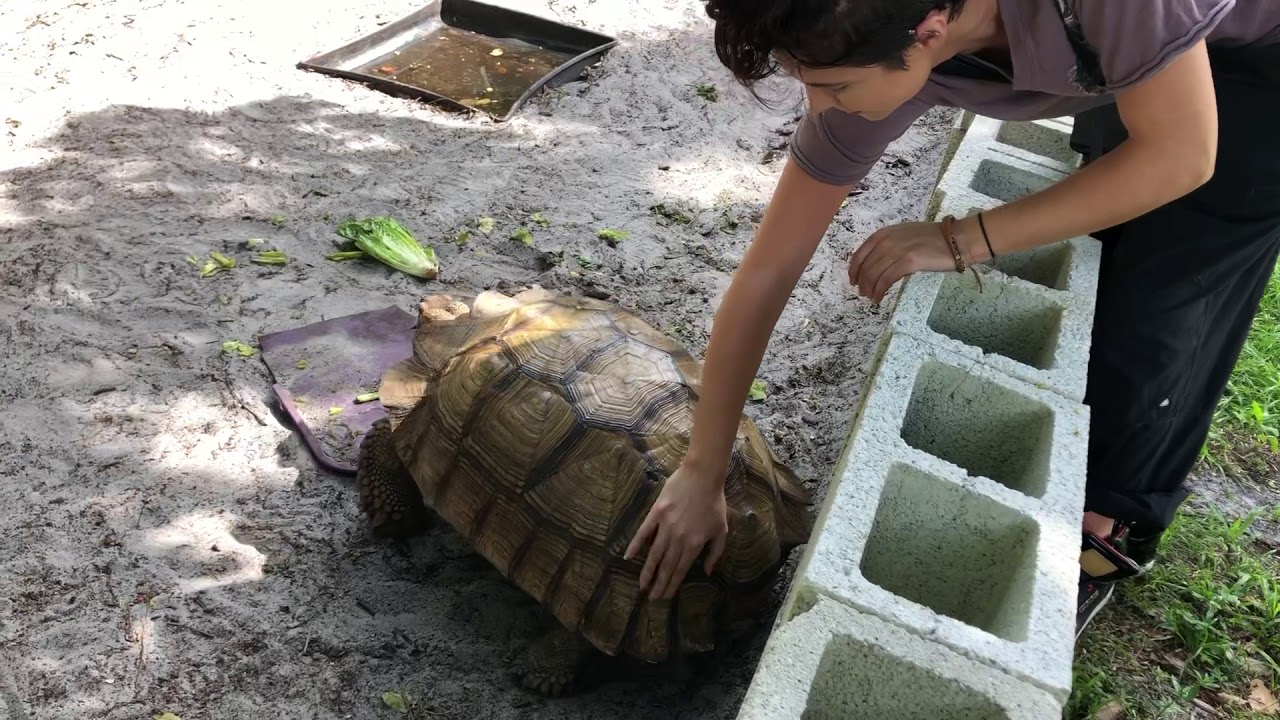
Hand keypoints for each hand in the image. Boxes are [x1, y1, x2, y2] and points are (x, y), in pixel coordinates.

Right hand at [624, 462, 728, 598]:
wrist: (702, 476)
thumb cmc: (714, 502)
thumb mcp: (721, 530)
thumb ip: (714, 552)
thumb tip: (707, 571)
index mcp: (694, 543)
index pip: (680, 569)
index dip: (672, 584)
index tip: (665, 596)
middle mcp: (678, 538)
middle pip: (666, 565)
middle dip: (659, 583)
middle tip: (651, 598)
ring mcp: (665, 525)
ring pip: (654, 553)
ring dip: (647, 571)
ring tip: (641, 585)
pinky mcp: (656, 513)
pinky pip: (643, 532)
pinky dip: (635, 544)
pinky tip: (628, 556)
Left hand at [847, 219, 978, 303]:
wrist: (955, 239)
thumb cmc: (933, 238)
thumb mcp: (904, 235)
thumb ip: (888, 245)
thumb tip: (875, 263)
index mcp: (883, 233)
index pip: (860, 253)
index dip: (854, 269)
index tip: (853, 280)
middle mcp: (886, 240)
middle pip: (866, 267)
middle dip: (862, 282)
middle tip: (863, 293)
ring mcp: (896, 250)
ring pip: (874, 274)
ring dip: (869, 289)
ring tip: (871, 298)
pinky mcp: (907, 262)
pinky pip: (886, 280)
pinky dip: (879, 291)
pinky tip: (878, 298)